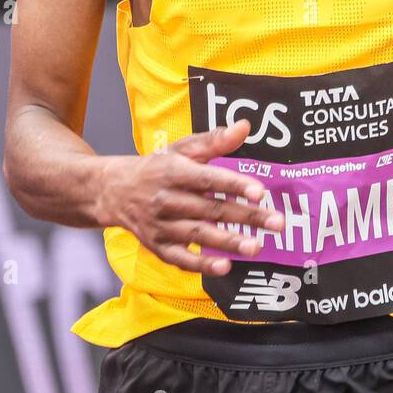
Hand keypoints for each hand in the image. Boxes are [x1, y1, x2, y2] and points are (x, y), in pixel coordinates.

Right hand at [95, 121, 284, 275]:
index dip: (234, 184)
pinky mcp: (158, 246)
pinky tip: (225, 266)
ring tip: (257, 247)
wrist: (114, 191)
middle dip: (246, 217)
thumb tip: (245, 126)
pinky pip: (181, 258)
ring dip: (229, 242)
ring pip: (199, 235)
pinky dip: (202, 264)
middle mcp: (166, 200)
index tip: (260, 191)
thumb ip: (215, 140)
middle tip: (278, 223)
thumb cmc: (158, 167)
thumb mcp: (183, 148)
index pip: (208, 179)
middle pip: (211, 210)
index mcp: (174, 172)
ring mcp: (161, 226)